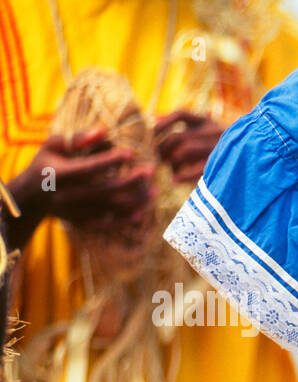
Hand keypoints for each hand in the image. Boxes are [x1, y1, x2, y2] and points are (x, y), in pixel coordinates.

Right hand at [7, 127, 154, 240]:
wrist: (31, 197)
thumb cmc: (46, 164)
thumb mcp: (54, 146)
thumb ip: (78, 139)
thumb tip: (104, 130)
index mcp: (60, 173)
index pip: (90, 167)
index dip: (111, 160)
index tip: (131, 152)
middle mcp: (68, 195)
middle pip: (106, 189)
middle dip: (131, 181)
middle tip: (152, 170)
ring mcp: (75, 211)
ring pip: (110, 208)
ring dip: (135, 200)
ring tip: (154, 191)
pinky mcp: (81, 223)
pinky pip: (107, 224)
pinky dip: (125, 219)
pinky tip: (142, 212)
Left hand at [154, 110, 225, 183]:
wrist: (251, 161)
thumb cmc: (221, 151)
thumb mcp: (207, 134)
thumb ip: (186, 130)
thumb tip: (154, 121)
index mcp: (207, 122)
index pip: (180, 115)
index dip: (163, 123)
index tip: (150, 133)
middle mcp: (213, 131)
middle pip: (177, 137)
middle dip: (163, 150)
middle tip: (159, 161)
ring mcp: (218, 147)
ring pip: (184, 151)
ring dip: (172, 163)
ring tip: (171, 171)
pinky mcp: (222, 163)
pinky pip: (196, 169)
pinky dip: (182, 175)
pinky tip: (175, 180)